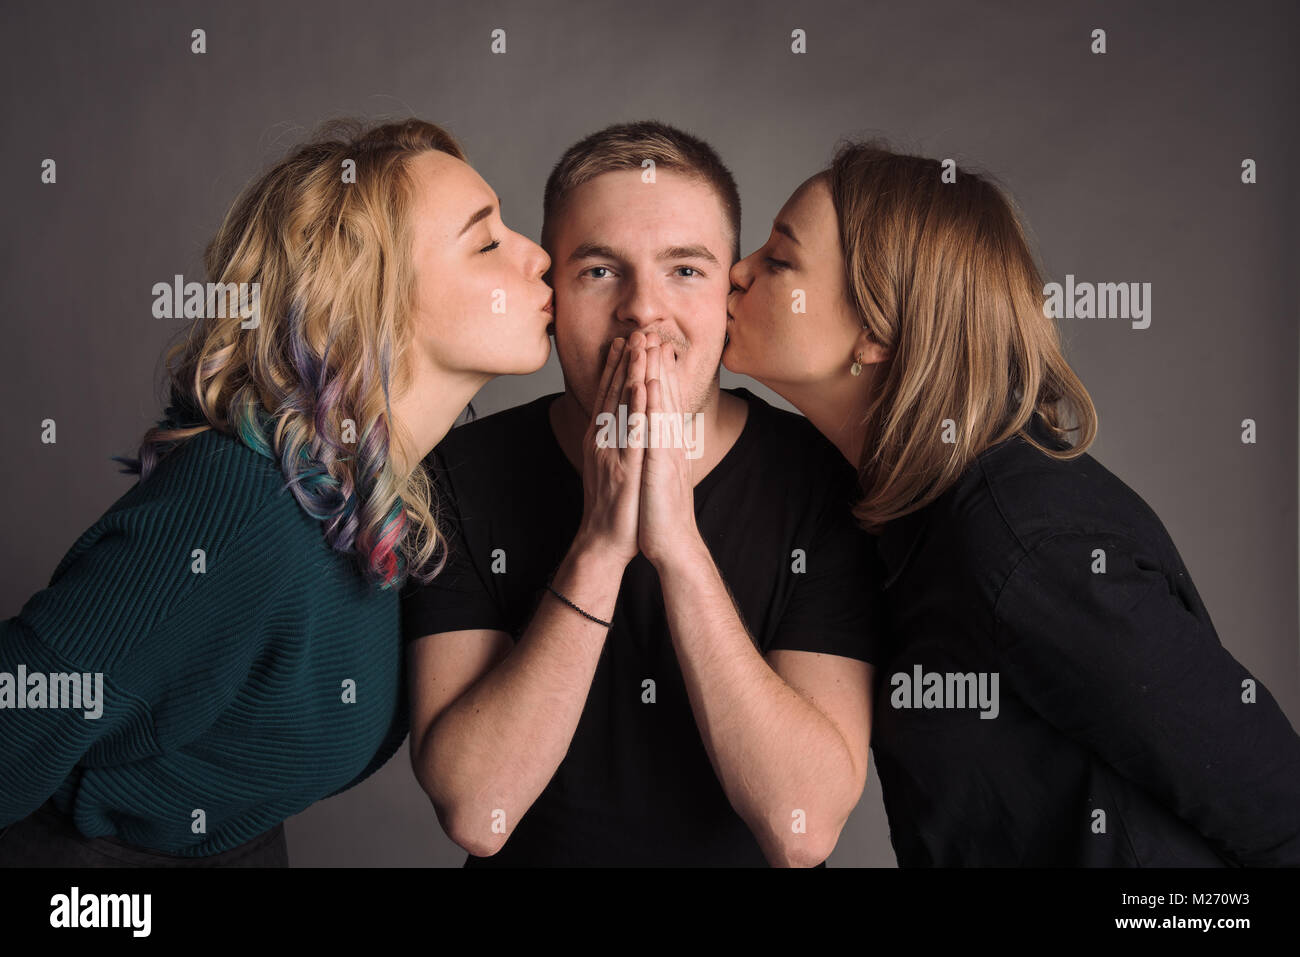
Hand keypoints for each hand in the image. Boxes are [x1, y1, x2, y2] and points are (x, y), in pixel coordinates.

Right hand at [574, 330, 647, 566]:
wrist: (606, 541)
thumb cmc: (615, 505)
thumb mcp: (612, 466)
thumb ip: (615, 441)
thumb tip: (621, 421)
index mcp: (602, 439)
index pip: (609, 397)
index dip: (617, 368)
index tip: (624, 342)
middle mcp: (603, 441)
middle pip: (613, 395)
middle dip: (624, 362)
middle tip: (633, 332)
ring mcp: (612, 453)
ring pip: (620, 407)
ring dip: (629, 375)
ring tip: (638, 347)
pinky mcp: (624, 468)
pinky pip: (631, 434)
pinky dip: (635, 408)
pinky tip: (641, 388)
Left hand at [638, 333, 700, 568]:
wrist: (671, 542)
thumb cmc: (660, 510)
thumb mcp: (659, 473)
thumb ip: (658, 450)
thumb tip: (656, 433)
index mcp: (668, 444)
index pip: (663, 402)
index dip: (659, 373)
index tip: (653, 346)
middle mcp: (671, 443)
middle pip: (665, 397)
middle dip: (658, 364)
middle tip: (653, 332)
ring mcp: (668, 452)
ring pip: (663, 405)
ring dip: (658, 374)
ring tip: (652, 346)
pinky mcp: (661, 465)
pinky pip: (657, 429)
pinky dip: (654, 404)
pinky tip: (650, 385)